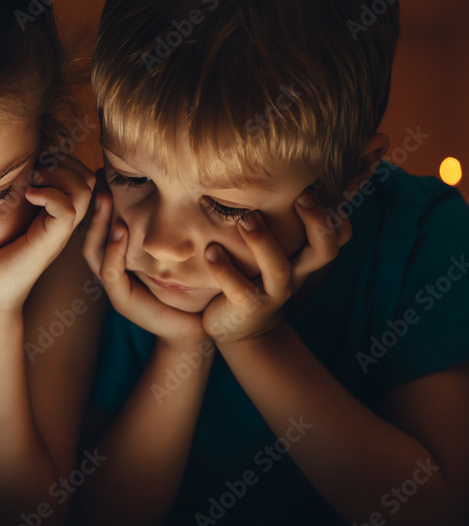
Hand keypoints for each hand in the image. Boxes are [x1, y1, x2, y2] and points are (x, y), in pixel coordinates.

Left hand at [0, 156, 94, 311]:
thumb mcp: (7, 218)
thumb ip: (18, 196)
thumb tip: (14, 166)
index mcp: (57, 216)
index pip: (83, 176)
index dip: (65, 161)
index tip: (36, 165)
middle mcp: (63, 224)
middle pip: (88, 179)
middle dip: (64, 163)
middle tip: (36, 171)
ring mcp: (58, 234)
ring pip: (83, 190)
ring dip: (57, 175)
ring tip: (33, 182)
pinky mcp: (47, 244)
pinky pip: (67, 209)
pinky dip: (48, 194)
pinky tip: (28, 196)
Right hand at [83, 188, 208, 349]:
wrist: (194, 327)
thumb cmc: (189, 289)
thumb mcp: (175, 252)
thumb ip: (167, 228)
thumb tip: (175, 189)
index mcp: (118, 258)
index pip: (101, 226)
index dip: (100, 202)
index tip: (103, 173)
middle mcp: (111, 270)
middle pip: (90, 234)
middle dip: (93, 207)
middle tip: (98, 179)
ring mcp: (113, 286)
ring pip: (94, 251)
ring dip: (99, 224)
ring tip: (104, 199)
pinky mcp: (122, 300)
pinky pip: (110, 272)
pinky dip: (113, 251)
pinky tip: (120, 231)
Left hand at [202, 189, 352, 344]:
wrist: (239, 327)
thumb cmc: (254, 276)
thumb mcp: (272, 250)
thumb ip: (277, 222)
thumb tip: (272, 172)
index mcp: (305, 256)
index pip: (339, 235)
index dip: (340, 213)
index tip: (324, 184)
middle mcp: (296, 272)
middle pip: (325, 250)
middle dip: (318, 222)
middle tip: (302, 196)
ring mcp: (274, 292)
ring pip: (279, 269)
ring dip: (263, 241)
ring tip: (245, 219)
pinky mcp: (249, 307)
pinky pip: (240, 291)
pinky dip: (225, 270)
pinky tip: (211, 251)